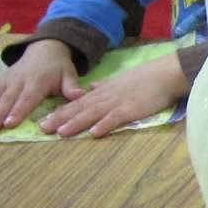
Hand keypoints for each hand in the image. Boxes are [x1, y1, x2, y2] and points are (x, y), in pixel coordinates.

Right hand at [0, 39, 81, 132]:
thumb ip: (72, 87)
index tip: (9, 123)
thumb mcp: (69, 75)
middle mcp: (19, 80)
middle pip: (6, 100)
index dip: (17, 111)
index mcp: (37, 82)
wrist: (45, 48)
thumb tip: (80, 96)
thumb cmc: (59, 67)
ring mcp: (7, 79)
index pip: (26, 99)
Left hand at [40, 55, 187, 137]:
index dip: (61, 112)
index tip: (45, 119)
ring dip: (76, 123)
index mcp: (103, 91)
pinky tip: (94, 133)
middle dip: (60, 119)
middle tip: (42, 128)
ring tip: (61, 133)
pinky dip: (105, 125)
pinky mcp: (132, 108)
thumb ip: (105, 86)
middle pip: (79, 109)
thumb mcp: (121, 80)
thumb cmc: (146, 78)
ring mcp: (118, 103)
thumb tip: (91, 88)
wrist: (166, 73)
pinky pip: (116, 118)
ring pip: (93, 114)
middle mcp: (106, 97)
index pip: (77, 103)